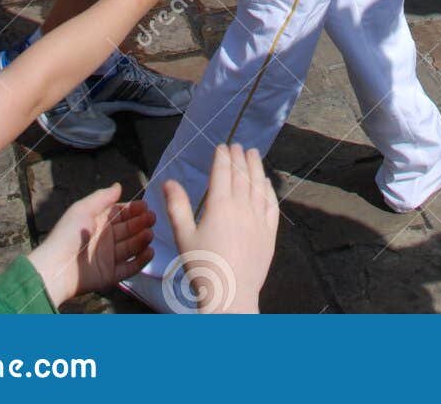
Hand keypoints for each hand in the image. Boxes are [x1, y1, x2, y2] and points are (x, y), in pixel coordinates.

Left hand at [28, 184, 154, 307]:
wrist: (56, 267)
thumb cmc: (68, 234)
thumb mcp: (83, 209)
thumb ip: (102, 198)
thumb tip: (118, 185)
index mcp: (98, 222)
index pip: (120, 213)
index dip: (133, 209)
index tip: (145, 205)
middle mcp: (104, 238)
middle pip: (128, 229)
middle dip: (140, 222)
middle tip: (152, 218)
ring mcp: (108, 257)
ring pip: (130, 247)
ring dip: (142, 239)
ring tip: (149, 234)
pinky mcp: (110, 275)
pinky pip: (129, 268)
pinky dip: (140, 261)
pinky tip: (149, 251)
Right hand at [163, 144, 277, 313]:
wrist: (230, 295)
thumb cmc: (202, 267)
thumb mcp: (183, 236)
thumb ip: (177, 207)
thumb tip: (169, 181)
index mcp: (219, 205)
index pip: (223, 172)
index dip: (223, 156)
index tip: (223, 146)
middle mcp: (242, 207)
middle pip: (242, 174)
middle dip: (239, 157)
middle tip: (238, 145)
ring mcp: (259, 219)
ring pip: (259, 185)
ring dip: (256, 167)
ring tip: (253, 154)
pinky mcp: (270, 233)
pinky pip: (272, 205)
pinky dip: (269, 190)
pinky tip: (266, 183)